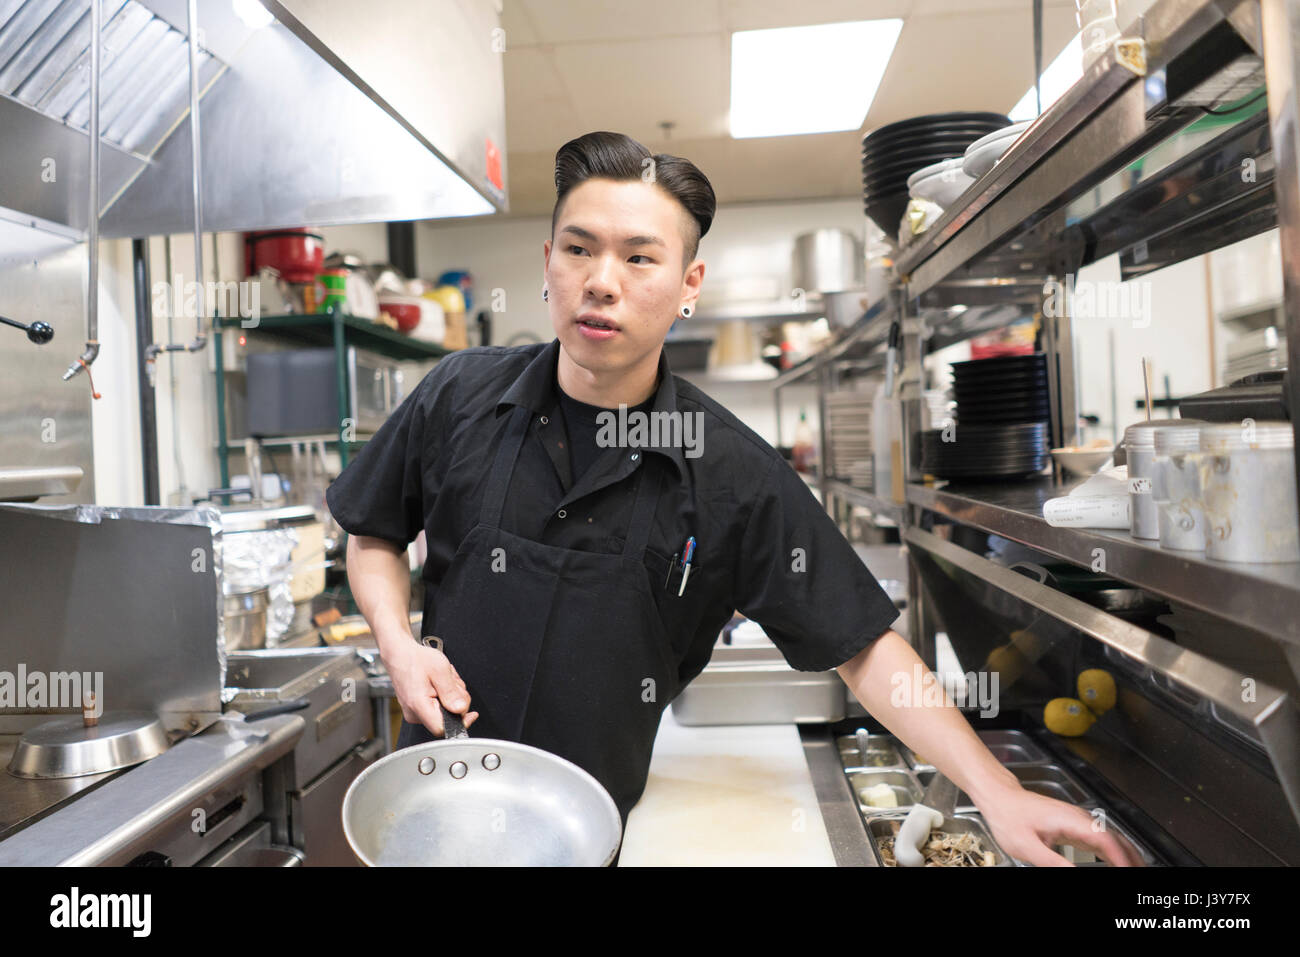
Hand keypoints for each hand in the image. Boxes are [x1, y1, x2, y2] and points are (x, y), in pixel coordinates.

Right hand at [385, 640, 478, 737]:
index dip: (460, 722)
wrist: (399, 654)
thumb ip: (451, 692)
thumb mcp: (440, 670)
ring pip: (444, 711)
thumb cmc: (415, 659)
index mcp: (419, 705)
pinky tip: (439, 683)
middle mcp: (414, 713)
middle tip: (451, 682)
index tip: (471, 713)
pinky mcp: (417, 708)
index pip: (443, 729)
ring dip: (450, 695)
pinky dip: (443, 695)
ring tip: (443, 679)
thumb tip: (461, 709)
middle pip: (447, 718)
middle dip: (456, 700)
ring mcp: (414, 712)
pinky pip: (438, 706)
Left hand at [976, 781, 1145, 866]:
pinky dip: (1114, 853)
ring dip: (1127, 855)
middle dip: (1133, 858)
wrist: (1000, 797)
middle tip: (1143, 873)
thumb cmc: (1008, 817)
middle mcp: (1080, 819)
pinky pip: (1101, 840)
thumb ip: (1054, 863)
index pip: (1107, 841)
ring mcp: (1078, 822)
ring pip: (1112, 839)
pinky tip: (1117, 863)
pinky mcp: (1074, 826)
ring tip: (1137, 870)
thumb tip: (1075, 875)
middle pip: (1116, 839)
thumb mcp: (1027, 846)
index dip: (1123, 859)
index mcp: (1071, 821)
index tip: (1132, 872)